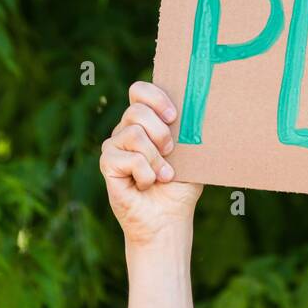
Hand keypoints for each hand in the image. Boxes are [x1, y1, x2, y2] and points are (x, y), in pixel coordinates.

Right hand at [100, 81, 202, 246]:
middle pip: (136, 110)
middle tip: (171, 151)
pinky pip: (129, 158)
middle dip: (160, 132)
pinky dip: (146, 174)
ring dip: (156, 158)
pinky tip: (147, 184)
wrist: (169, 217)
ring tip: (163, 175)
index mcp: (146, 121)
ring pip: (133, 133)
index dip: (155, 97)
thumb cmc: (181, 184)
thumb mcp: (191, 151)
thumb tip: (200, 106)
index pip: (139, 90)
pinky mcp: (107, 165)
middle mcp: (126, 129)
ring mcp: (114, 146)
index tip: (174, 116)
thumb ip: (188, 128)